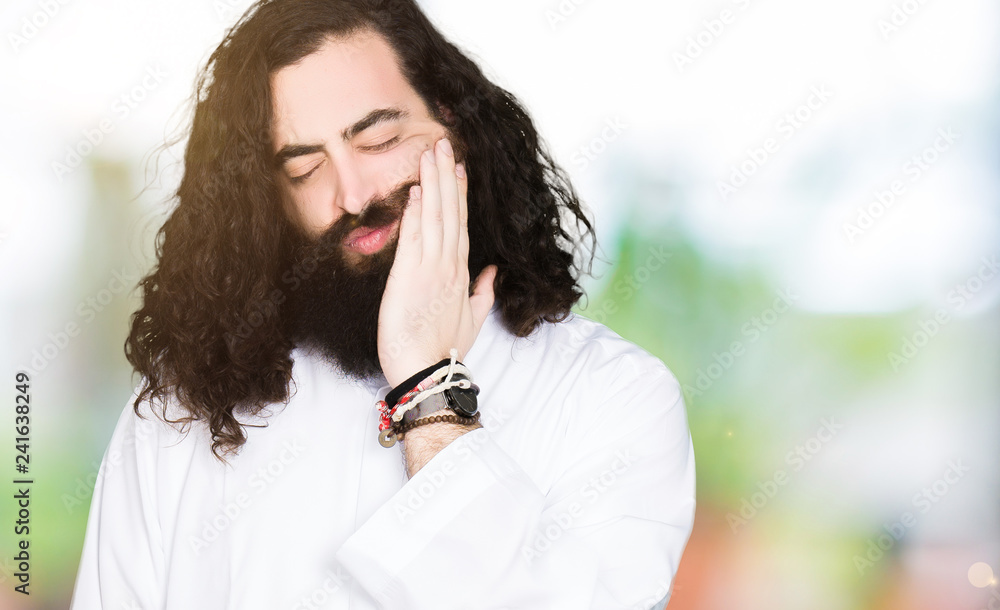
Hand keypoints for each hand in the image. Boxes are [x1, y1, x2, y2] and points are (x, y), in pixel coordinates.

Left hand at [377, 138, 496, 387]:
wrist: (426, 372)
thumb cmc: (445, 350)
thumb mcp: (472, 320)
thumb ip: (483, 292)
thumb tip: (492, 271)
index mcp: (462, 274)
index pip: (460, 225)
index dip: (459, 194)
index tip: (458, 167)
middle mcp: (449, 266)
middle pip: (450, 213)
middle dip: (447, 176)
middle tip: (444, 144)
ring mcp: (431, 270)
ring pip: (435, 218)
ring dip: (433, 183)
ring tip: (431, 153)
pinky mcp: (409, 277)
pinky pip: (415, 238)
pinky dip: (417, 212)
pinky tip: (417, 189)